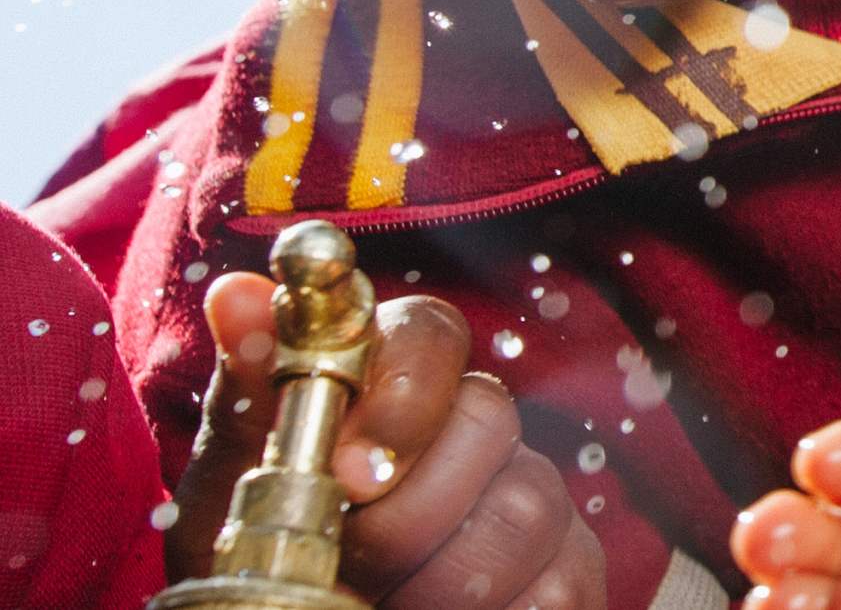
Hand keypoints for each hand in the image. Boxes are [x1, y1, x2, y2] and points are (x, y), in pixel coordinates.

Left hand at [173, 273, 603, 609]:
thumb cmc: (263, 558)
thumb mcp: (235, 491)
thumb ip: (251, 397)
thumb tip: (239, 296)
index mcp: (393, 383)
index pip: (433, 334)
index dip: (403, 392)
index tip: (349, 473)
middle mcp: (476, 425)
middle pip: (491, 419)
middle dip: (408, 513)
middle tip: (350, 567)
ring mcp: (532, 493)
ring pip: (528, 509)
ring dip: (440, 584)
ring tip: (380, 607)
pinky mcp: (570, 568)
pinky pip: (561, 584)